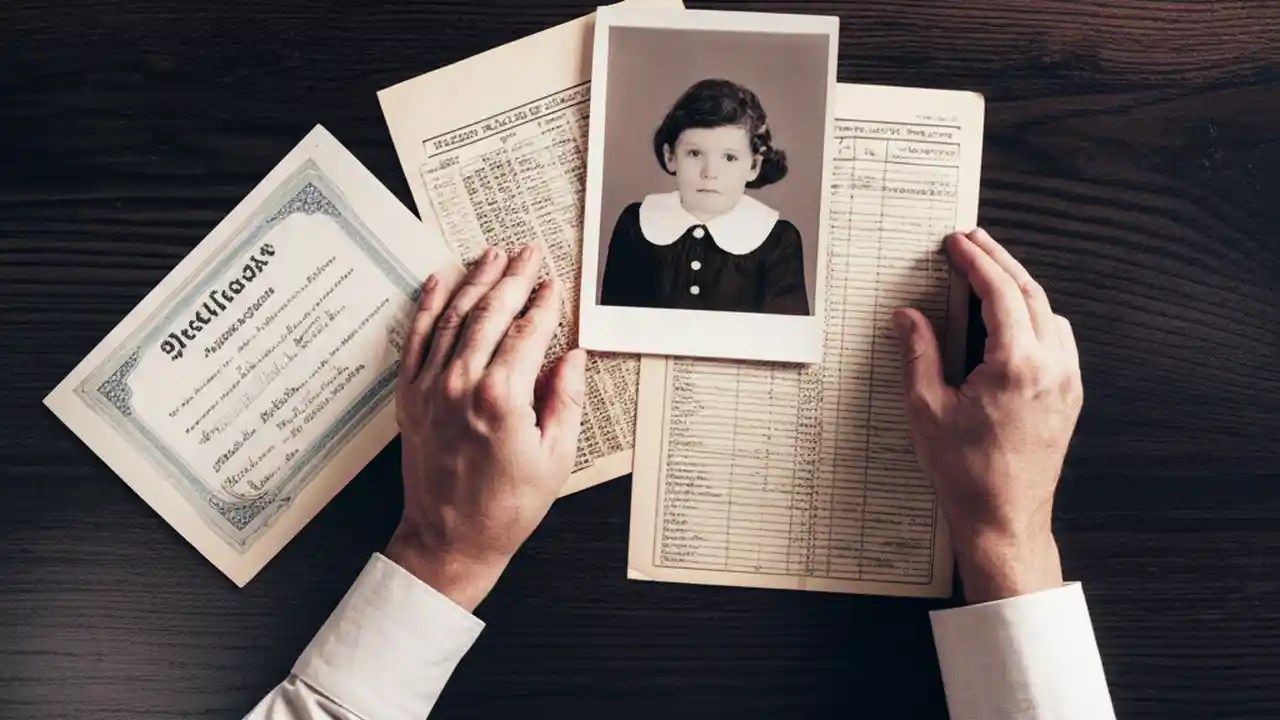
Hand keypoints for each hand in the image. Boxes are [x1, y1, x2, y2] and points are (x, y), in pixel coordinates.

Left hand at [386, 244, 586, 610]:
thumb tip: (570, 356)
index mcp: (503, 398)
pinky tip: (438, 281)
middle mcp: (461, 384)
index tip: (555, 284)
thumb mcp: (556, 456)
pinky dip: (427, 305)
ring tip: (492, 255)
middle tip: (528, 252)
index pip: (528, 332)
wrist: (450, 539)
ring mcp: (430, 388)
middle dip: (513, 278)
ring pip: (453, 316)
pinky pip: (416, 338)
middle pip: (490, 313)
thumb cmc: (507, 506)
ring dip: (474, 280)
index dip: (544, 303)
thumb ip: (565, 399)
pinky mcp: (409, 397)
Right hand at [892, 228, 1081, 603]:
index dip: (977, 261)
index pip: (1000, 293)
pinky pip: (1061, 340)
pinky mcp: (1070, 396)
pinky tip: (1016, 318)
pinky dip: (1038, 315)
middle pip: (1031, 293)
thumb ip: (919, 354)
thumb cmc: (967, 474)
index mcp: (1017, 366)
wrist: (1005, 519)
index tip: (958, 243)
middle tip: (974, 241)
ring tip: (992, 272)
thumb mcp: (927, 409)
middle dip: (1000, 261)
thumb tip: (908, 317)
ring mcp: (1067, 382)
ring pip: (1051, 313)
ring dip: (1021, 286)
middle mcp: (1052, 368)